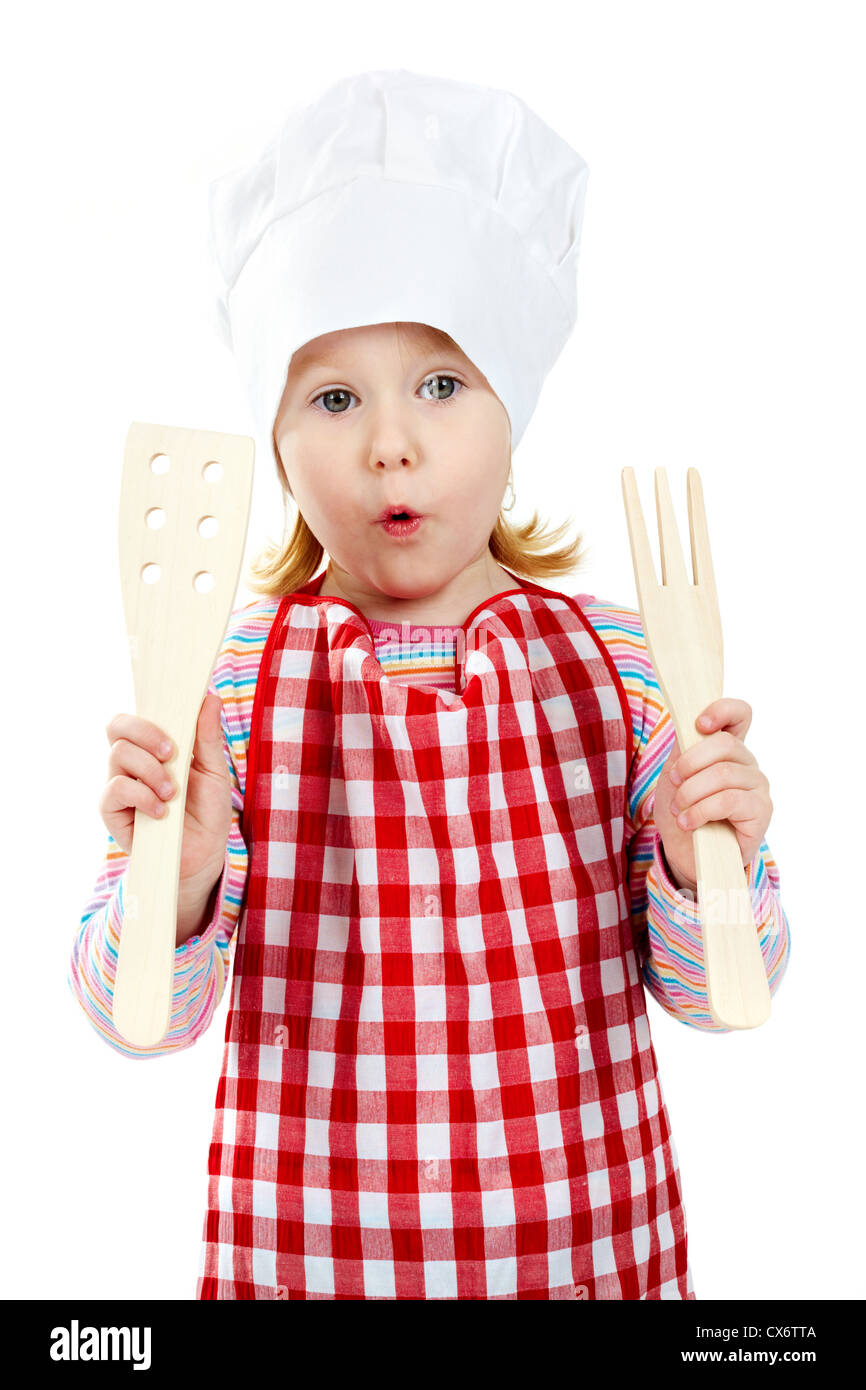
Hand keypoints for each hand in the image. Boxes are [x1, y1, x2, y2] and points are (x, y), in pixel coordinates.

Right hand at [99, 692, 232, 888]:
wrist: (203, 854)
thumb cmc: (207, 810)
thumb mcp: (215, 770)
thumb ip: (208, 736)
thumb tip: (211, 697)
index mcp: (152, 747)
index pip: (134, 717)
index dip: (147, 712)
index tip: (174, 720)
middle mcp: (131, 762)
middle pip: (117, 727)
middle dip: (147, 734)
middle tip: (172, 753)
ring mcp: (119, 785)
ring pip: (118, 754)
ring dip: (150, 770)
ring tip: (172, 793)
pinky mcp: (112, 812)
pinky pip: (115, 789)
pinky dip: (142, 796)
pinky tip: (161, 812)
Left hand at [653, 698, 773, 891]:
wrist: (686, 853)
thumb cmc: (683, 810)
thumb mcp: (676, 773)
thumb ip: (685, 747)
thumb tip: (689, 721)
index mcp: (728, 748)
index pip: (740, 714)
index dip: (722, 710)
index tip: (699, 724)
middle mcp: (747, 764)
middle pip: (725, 744)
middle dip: (690, 763)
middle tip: (675, 781)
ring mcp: (758, 787)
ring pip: (722, 774)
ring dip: (690, 793)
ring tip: (678, 809)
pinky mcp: (761, 812)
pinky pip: (729, 801)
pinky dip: (700, 811)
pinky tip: (688, 822)